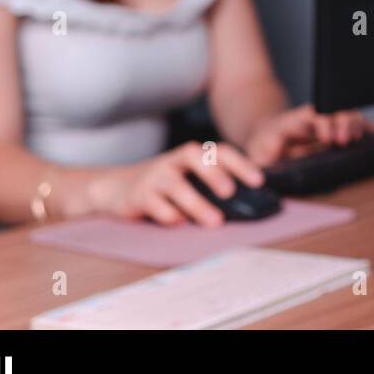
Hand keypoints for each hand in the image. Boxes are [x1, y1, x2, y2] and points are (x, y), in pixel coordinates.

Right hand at [94, 141, 264, 228]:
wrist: (115, 187)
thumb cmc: (164, 184)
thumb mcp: (188, 178)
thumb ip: (212, 184)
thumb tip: (250, 203)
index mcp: (191, 156)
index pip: (219, 151)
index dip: (240, 163)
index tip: (258, 181)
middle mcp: (173, 162)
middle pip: (194, 157)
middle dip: (214, 173)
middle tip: (230, 192)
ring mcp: (154, 177)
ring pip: (176, 185)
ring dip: (197, 204)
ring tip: (216, 222)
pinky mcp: (138, 196)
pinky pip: (154, 204)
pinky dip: (168, 214)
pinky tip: (180, 223)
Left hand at [243, 103, 371, 167]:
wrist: (266, 137)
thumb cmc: (264, 147)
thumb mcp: (259, 152)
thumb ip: (263, 159)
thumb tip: (267, 171)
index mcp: (297, 121)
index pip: (315, 114)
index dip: (325, 123)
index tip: (328, 138)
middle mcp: (315, 118)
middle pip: (336, 110)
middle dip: (345, 123)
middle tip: (345, 141)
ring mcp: (326, 123)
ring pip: (347, 115)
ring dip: (356, 124)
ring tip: (358, 139)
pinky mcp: (334, 130)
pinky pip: (353, 124)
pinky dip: (364, 127)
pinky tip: (371, 134)